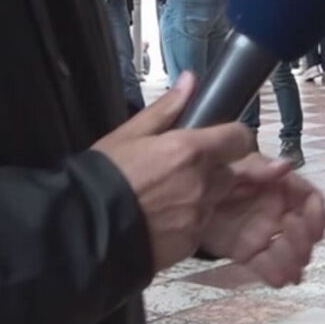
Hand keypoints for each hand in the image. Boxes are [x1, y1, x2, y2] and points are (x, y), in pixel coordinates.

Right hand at [92, 75, 289, 272]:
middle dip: (213, 170)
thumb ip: (166, 109)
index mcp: (190, 151)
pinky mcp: (191, 242)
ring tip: (167, 197)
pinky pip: (201, 226)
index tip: (219, 140)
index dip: (232, 138)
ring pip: (215, 201)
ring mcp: (198, 215)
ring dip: (201, 197)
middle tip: (181, 171)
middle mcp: (202, 183)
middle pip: (229, 172)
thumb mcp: (130, 134)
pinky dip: (189, 221)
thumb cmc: (103, 178)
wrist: (84, 231)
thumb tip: (189, 81)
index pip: (239, 138)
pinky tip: (162, 219)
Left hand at [202, 161, 324, 286]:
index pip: (309, 199)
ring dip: (293, 262)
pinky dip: (275, 273)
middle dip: (304, 243)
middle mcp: (278, 211)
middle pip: (304, 230)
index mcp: (280, 187)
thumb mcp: (235, 167)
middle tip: (295, 250)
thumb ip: (258, 168)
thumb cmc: (215, 175)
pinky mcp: (248, 251)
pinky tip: (279, 280)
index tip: (316, 232)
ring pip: (288, 251)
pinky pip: (266, 264)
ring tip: (291, 274)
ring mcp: (264, 233)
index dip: (317, 215)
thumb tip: (285, 166)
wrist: (186, 198)